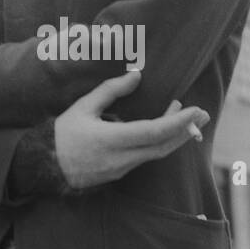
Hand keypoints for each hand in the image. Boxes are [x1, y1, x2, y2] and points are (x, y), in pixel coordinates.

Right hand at [53, 68, 209, 190]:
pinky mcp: (120, 173)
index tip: (195, 110)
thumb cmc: (63, 133)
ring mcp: (122, 169)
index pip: (154, 132)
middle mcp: (121, 158)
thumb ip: (111, 90)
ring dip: (175, 136)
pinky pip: (146, 157)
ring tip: (189, 119)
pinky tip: (164, 129)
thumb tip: (136, 75)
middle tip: (204, 114)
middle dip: (186, 130)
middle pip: (163, 146)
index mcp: (112, 140)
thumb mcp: (83, 107)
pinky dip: (160, 142)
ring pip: (157, 153)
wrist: (45, 166)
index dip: (178, 121)